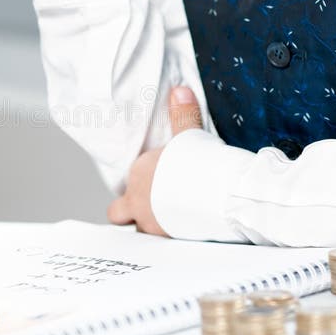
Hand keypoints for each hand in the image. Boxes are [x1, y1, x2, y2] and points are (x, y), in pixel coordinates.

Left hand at [107, 86, 202, 233]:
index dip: (142, 182)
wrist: (219, 193)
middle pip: (117, 211)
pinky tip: (184, 234)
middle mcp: (137, 200)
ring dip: (149, 227)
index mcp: (138, 173)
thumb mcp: (190, 135)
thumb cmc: (201, 164)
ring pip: (138, 230)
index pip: (129, 179)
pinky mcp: (166, 241)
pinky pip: (159, 244)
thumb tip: (179, 90)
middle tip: (151, 206)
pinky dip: (169, 239)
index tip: (160, 180)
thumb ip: (183, 115)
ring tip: (171, 222)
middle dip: (129, 211)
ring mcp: (149, 223)